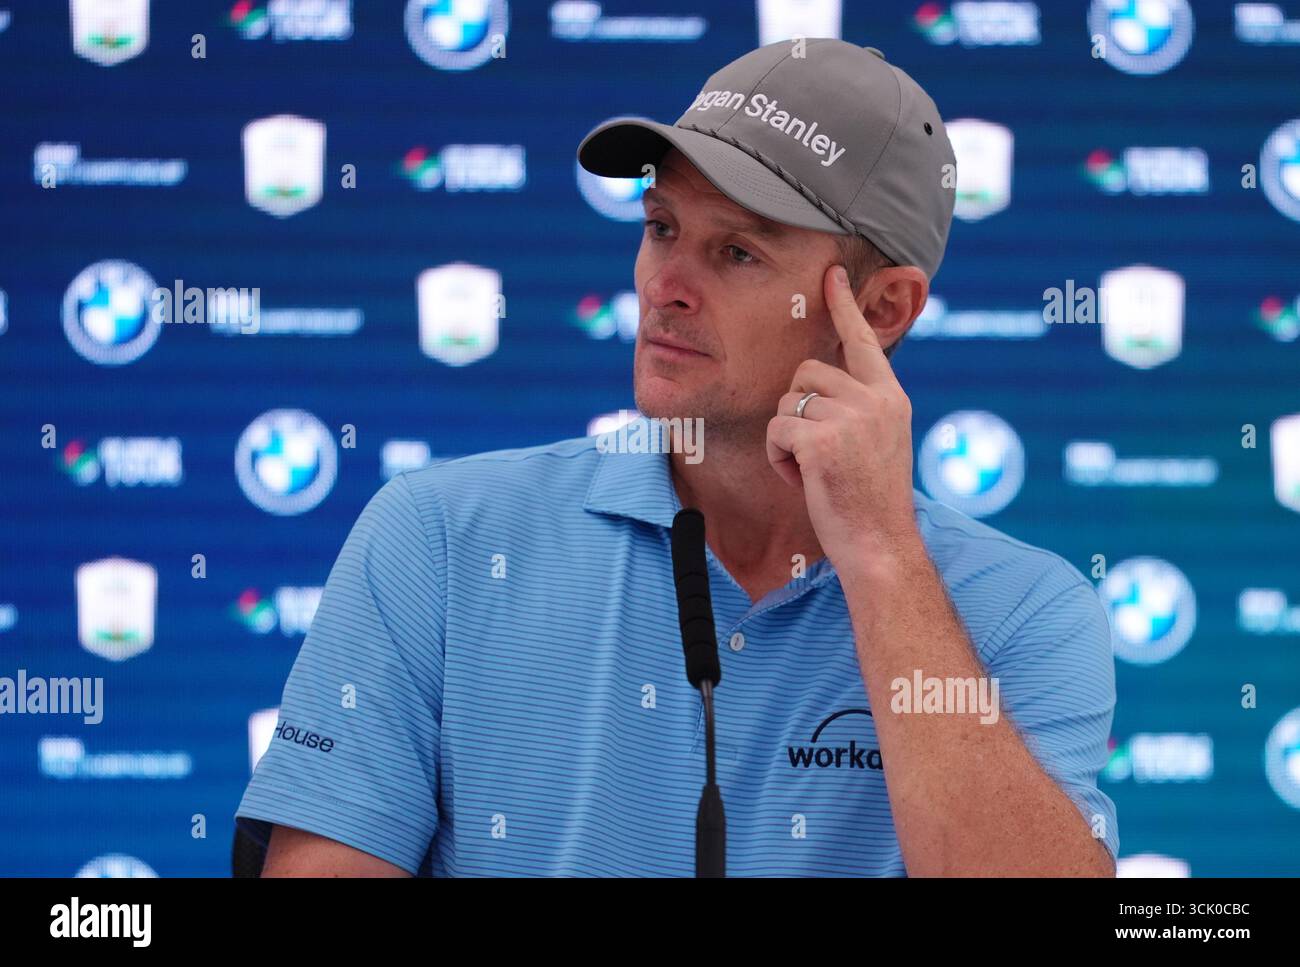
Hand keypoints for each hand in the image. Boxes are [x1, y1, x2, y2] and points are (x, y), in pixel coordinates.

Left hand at [765, 264, 918, 568]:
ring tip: (816, 470)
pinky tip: (804, 481)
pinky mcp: (821, 440)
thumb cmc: (870, 501)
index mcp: (890, 397)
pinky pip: (775, 431)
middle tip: (818, 454)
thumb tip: (817, 382)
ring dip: (787, 437)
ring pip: (786, 403)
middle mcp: (874, 400)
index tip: (832, 274)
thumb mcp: (878, 441)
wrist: (879, 544)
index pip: (863, 341)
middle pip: (805, 373)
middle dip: (797, 410)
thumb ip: (859, 407)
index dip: (843, 306)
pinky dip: (779, 459)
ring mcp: (850, 418)